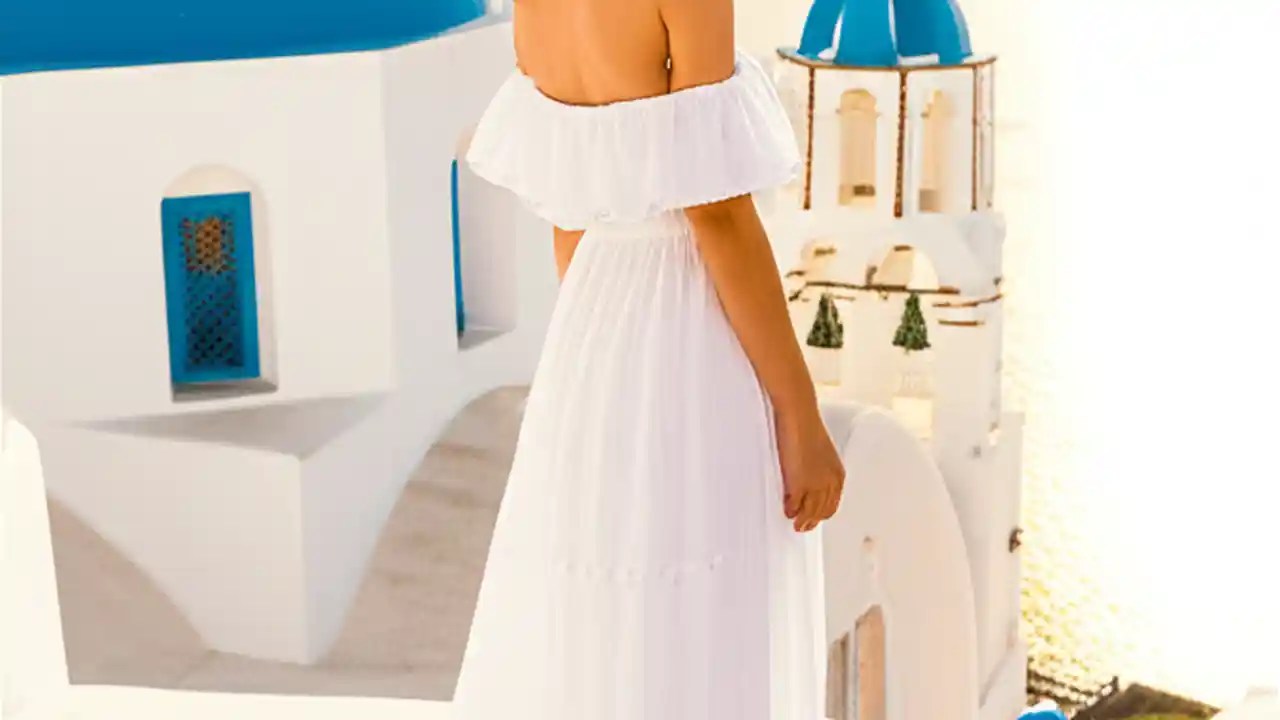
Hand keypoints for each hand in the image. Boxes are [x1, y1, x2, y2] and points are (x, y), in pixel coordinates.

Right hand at [775, 406, 845, 532]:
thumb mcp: (820, 451)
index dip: (823, 512)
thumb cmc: (806, 427)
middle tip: (804, 526)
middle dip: (813, 520)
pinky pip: (795, 505)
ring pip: (811, 512)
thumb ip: (818, 468)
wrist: (798, 416)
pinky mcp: (799, 484)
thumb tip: (810, 477)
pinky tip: (787, 510)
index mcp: (837, 473)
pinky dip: (791, 510)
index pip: (833, 502)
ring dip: (802, 520)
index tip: (816, 517)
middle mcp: (830, 482)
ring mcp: (815, 485)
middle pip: (823, 511)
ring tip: (795, 524)